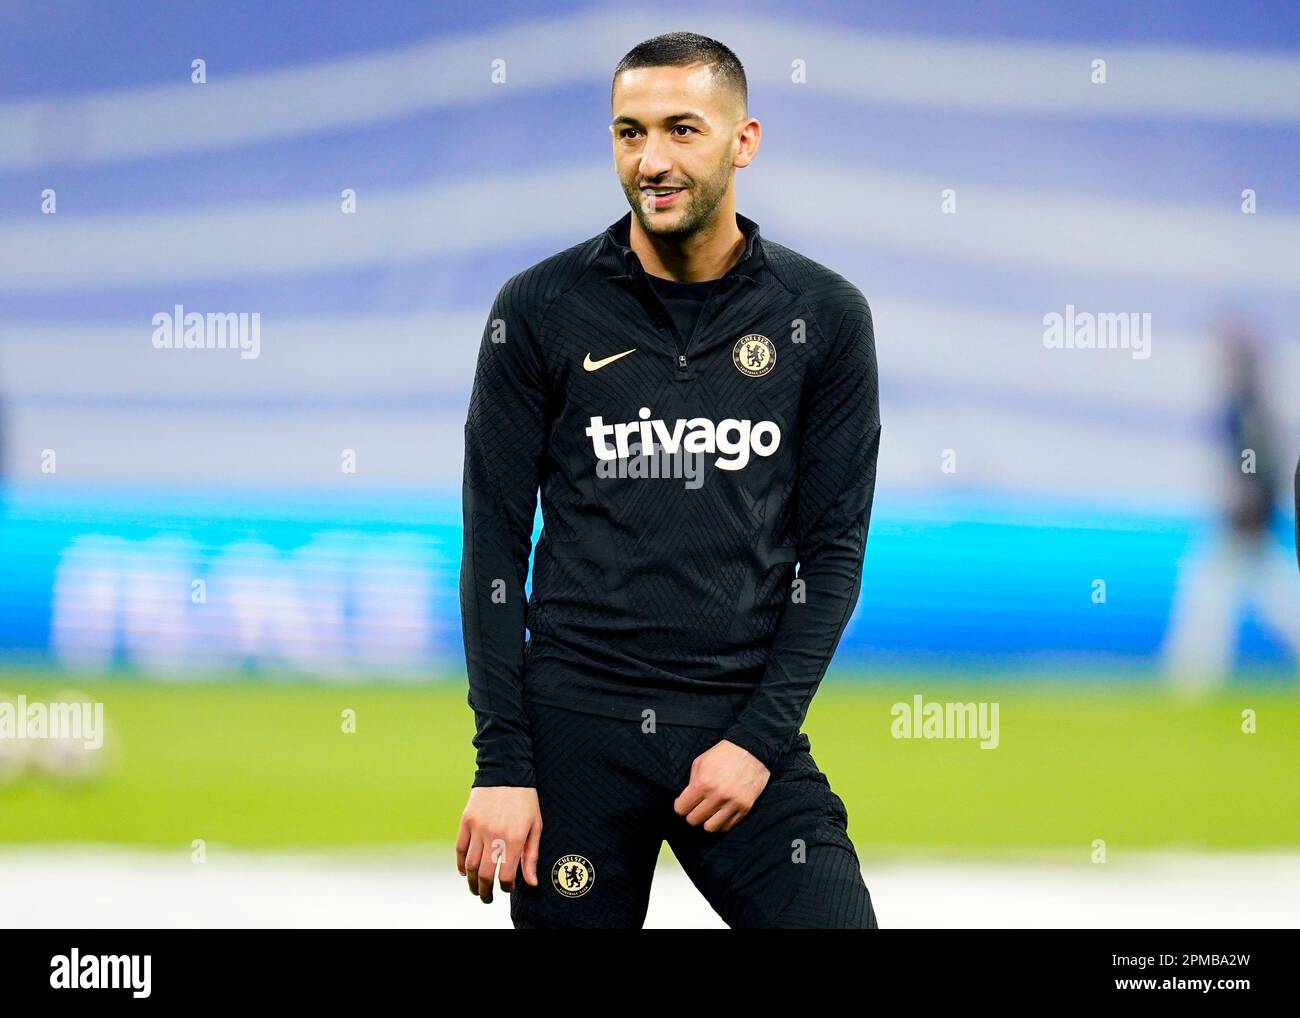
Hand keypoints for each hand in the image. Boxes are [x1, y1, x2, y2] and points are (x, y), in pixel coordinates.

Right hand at [455, 786, 542, 902]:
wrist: (506, 771)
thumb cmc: (525, 800)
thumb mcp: (535, 826)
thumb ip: (531, 856)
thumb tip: (531, 883)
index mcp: (513, 838)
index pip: (505, 875)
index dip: (505, 887)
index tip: (508, 888)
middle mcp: (494, 835)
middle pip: (484, 874)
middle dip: (485, 891)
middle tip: (487, 898)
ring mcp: (477, 828)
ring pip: (469, 865)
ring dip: (471, 881)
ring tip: (476, 888)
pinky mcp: (466, 821)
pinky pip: (459, 848)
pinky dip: (460, 864)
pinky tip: (465, 871)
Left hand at [673, 739, 770, 832]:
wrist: (752, 750)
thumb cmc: (723, 755)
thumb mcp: (701, 762)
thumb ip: (692, 782)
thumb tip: (686, 799)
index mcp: (703, 783)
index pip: (681, 809)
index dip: (681, 806)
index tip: (684, 803)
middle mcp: (717, 796)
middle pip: (694, 820)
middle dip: (692, 814)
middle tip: (697, 807)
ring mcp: (732, 803)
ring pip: (710, 828)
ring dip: (707, 821)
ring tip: (709, 813)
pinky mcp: (744, 808)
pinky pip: (727, 826)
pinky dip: (721, 822)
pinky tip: (721, 812)